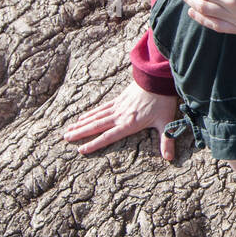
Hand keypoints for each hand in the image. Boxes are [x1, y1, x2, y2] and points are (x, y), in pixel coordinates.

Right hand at [63, 82, 179, 160]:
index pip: (108, 137)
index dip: (94, 144)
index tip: (81, 150)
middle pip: (96, 126)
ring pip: (95, 117)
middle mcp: (120, 116)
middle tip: (66, 138)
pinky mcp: (118, 99)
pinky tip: (82, 116)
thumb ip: (166, 141)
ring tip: (68, 130)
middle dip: (80, 133)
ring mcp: (117, 107)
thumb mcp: (166, 122)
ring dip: (81, 124)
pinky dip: (90, 113)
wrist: (157, 79)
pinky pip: (101, 108)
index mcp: (129, 124)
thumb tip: (169, 158)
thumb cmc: (162, 101)